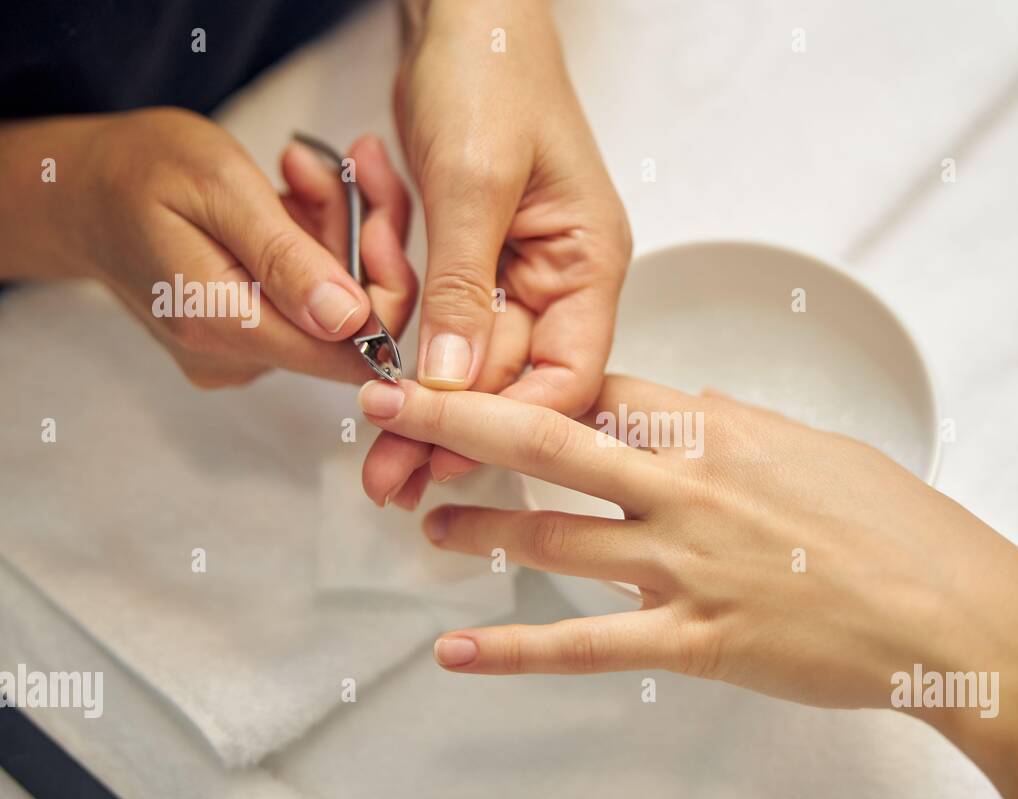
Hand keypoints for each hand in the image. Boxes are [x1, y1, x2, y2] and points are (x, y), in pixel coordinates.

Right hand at [11, 108, 415, 386]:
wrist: (81, 191)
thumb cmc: (139, 170)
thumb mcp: (217, 186)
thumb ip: (284, 257)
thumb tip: (350, 320)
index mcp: (225, 325)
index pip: (353, 351)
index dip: (386, 286)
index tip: (374, 213)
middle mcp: (236, 358)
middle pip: (352, 325)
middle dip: (363, 239)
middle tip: (342, 165)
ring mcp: (240, 355)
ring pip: (336, 306)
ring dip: (338, 231)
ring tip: (299, 171)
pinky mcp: (246, 339)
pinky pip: (310, 300)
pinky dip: (316, 246)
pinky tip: (288, 201)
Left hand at [357, 375, 1017, 798]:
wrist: (953, 613)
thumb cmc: (899, 527)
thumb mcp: (816, 448)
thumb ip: (734, 428)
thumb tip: (679, 408)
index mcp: (723, 429)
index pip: (605, 383)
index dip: (529, 370)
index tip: (473, 359)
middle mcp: (692, 487)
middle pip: (551, 438)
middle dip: (458, 415)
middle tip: (388, 403)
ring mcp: (688, 564)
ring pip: (553, 535)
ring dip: (475, 525)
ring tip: (422, 518)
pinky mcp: (696, 640)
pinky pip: (588, 643)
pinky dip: (516, 647)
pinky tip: (458, 649)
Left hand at [370, 0, 630, 503]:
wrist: (463, 12)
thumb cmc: (490, 71)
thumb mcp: (474, 181)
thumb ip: (467, 285)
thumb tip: (457, 383)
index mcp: (589, 261)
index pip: (569, 373)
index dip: (511, 422)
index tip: (445, 454)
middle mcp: (562, 278)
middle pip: (517, 380)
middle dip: (455, 430)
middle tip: (392, 480)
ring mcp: (521, 272)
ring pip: (477, 362)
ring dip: (427, 405)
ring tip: (376, 457)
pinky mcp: (479, 261)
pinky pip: (451, 325)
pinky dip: (414, 355)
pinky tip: (379, 393)